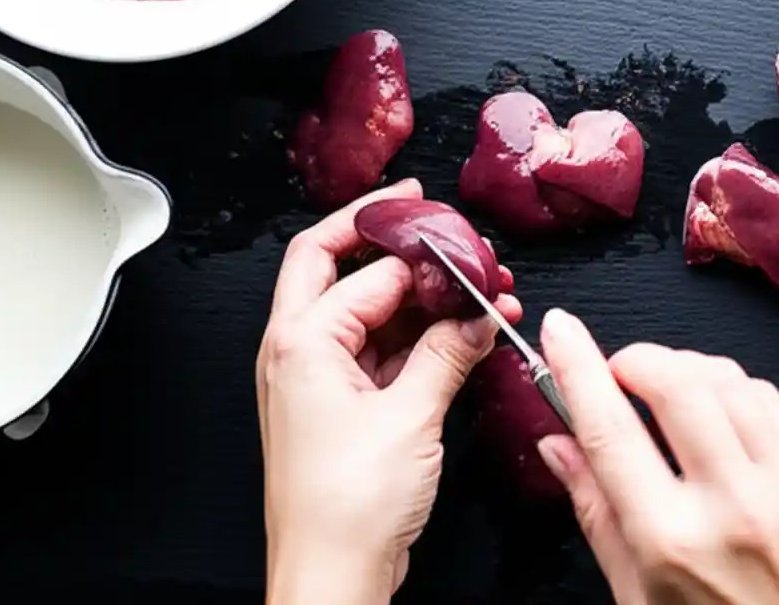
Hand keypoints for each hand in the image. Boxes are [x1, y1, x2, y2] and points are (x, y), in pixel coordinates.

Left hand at [258, 179, 521, 603]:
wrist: (331, 576)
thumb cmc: (346, 509)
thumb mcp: (410, 418)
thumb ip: (447, 354)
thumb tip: (475, 316)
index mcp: (301, 341)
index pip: (364, 268)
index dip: (417, 251)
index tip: (464, 248)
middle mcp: (300, 351)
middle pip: (338, 266)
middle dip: (385, 237)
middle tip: (425, 210)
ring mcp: (320, 379)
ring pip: (368, 311)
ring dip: (420, 298)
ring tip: (478, 290)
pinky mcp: (343, 407)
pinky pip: (383, 353)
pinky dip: (423, 341)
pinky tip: (467, 336)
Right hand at [535, 309, 778, 604]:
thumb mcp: (638, 597)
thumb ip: (596, 514)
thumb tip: (556, 444)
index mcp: (667, 541)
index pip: (608, 427)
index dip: (576, 365)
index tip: (559, 328)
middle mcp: (729, 505)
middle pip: (673, 381)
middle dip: (633, 359)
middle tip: (616, 374)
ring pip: (725, 379)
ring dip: (683, 369)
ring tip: (664, 394)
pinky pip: (770, 400)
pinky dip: (731, 388)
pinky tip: (715, 412)